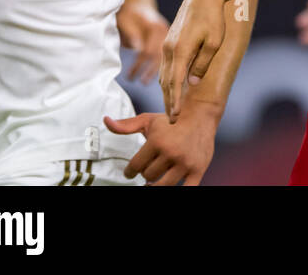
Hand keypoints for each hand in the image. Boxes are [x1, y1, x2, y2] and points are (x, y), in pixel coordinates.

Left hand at [105, 102, 220, 185]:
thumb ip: (126, 125)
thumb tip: (106, 122)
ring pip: (162, 186)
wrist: (201, 116)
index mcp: (157, 141)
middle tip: (149, 169)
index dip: (129, 171)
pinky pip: (186, 190)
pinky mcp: (198, 169)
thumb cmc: (172, 120)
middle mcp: (171, 152)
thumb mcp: (148, 120)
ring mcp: (185, 162)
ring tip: (155, 181)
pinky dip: (176, 191)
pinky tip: (170, 186)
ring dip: (156, 184)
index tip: (130, 172)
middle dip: (147, 173)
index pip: (135, 166)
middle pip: (148, 176)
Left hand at [116, 0, 169, 82]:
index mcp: (155, 27)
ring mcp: (168, 35)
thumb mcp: (126, 20)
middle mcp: (165, 31)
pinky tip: (152, 74)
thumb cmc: (128, 12)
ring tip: (144, 81)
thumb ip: (133, 34)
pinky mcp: (167, 38)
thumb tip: (139, 49)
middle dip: (149, 72)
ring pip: (163, 57)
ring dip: (154, 70)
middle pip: (159, 56)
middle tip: (140, 83)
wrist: (137, 2)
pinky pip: (164, 55)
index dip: (138, 66)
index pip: (148, 51)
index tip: (129, 77)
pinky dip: (158, 65)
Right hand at [159, 0, 228, 121]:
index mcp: (179, 51)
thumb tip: (192, 84)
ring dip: (166, 91)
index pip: (174, 83)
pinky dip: (166, 79)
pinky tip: (171, 86)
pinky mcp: (169, 40)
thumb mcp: (214, 42)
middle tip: (171, 120)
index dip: (175, 101)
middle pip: (165, 81)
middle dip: (169, 101)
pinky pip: (165, 65)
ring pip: (163, 73)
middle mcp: (169, 49)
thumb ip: (202, 64)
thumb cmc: (213, 18)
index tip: (175, 117)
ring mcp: (167, 44)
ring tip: (172, 107)